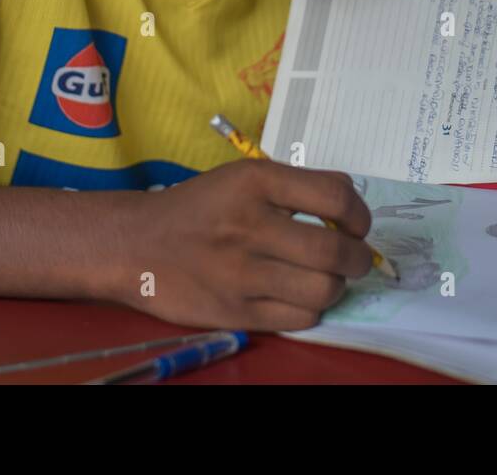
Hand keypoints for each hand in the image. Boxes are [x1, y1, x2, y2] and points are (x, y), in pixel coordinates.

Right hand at [113, 158, 372, 330]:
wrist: (136, 245)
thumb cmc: (198, 207)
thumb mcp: (242, 178)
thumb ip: (295, 185)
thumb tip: (349, 200)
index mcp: (256, 183)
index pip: (335, 196)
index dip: (360, 214)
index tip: (358, 224)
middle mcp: (251, 226)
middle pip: (335, 251)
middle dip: (358, 258)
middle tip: (355, 258)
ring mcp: (242, 274)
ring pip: (323, 289)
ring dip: (336, 286)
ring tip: (327, 279)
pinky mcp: (236, 312)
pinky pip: (300, 318)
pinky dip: (311, 309)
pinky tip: (300, 297)